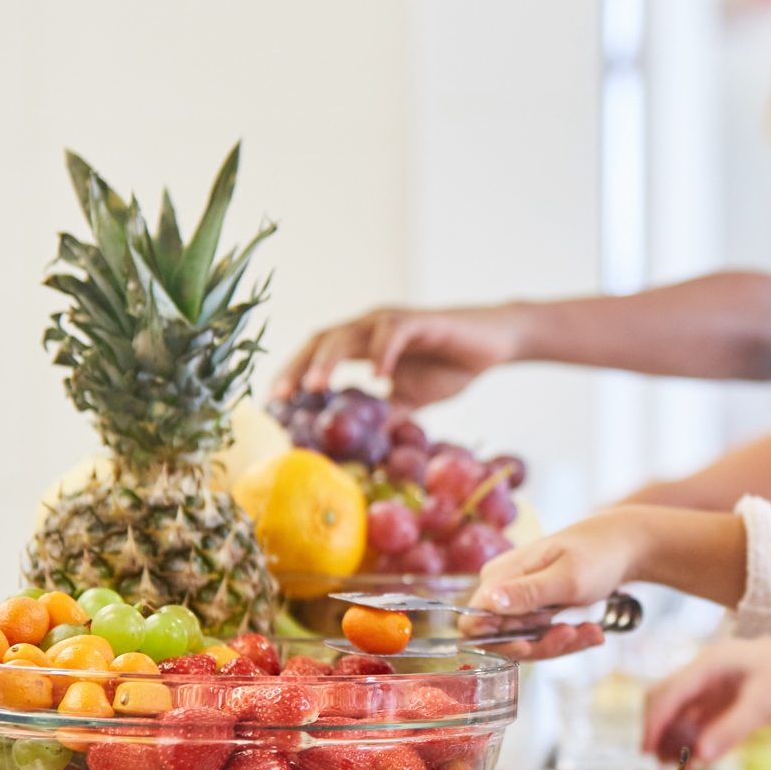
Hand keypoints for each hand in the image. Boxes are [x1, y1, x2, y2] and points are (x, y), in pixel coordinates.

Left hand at [272, 305, 529, 410]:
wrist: (494, 344)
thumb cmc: (450, 366)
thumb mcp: (411, 400)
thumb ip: (385, 416)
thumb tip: (359, 449)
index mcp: (362, 344)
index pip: (316, 353)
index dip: (293, 374)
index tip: (275, 404)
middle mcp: (370, 327)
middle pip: (321, 339)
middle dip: (298, 366)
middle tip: (283, 396)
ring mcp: (392, 320)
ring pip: (348, 333)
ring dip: (328, 359)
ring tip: (316, 387)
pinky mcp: (419, 320)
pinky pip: (392, 333)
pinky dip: (381, 353)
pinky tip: (378, 377)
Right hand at [459, 509, 649, 660]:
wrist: (622, 547)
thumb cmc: (596, 554)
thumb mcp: (566, 577)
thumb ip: (527, 593)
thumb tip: (487, 602)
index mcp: (499, 576)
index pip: (473, 623)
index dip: (496, 641)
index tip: (527, 645)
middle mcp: (501, 591)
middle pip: (503, 639)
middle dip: (542, 644)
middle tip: (575, 634)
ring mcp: (518, 602)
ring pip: (527, 642)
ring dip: (561, 643)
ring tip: (592, 631)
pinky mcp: (535, 612)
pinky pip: (543, 637)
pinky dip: (569, 639)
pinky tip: (592, 631)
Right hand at [643, 637, 770, 763]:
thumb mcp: (766, 702)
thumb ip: (732, 728)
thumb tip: (700, 756)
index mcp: (712, 662)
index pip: (669, 691)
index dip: (654, 722)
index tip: (645, 751)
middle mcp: (710, 673)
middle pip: (668, 700)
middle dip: (659, 730)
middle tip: (658, 764)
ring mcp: (719, 688)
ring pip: (682, 713)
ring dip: (675, 738)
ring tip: (677, 767)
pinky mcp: (731, 703)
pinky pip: (701, 722)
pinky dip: (695, 740)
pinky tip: (698, 760)